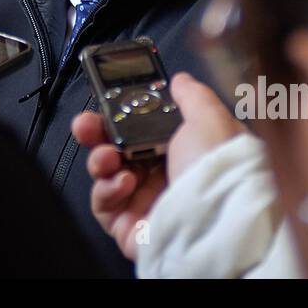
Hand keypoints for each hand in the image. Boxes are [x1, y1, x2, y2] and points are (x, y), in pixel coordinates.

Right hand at [72, 73, 242, 259]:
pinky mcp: (130, 226)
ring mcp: (146, 201)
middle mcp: (164, 174)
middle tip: (86, 124)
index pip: (141, 126)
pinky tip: (124, 183)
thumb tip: (181, 81)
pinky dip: (107, 190)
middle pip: (118, 147)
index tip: (106, 101)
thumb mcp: (211, 119)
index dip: (120, 112)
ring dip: (100, 159)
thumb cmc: (221, 171)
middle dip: (97, 132)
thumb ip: (192, 96)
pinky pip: (104, 204)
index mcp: (182, 148)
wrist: (220, 224)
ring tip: (108, 156)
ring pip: (105, 174)